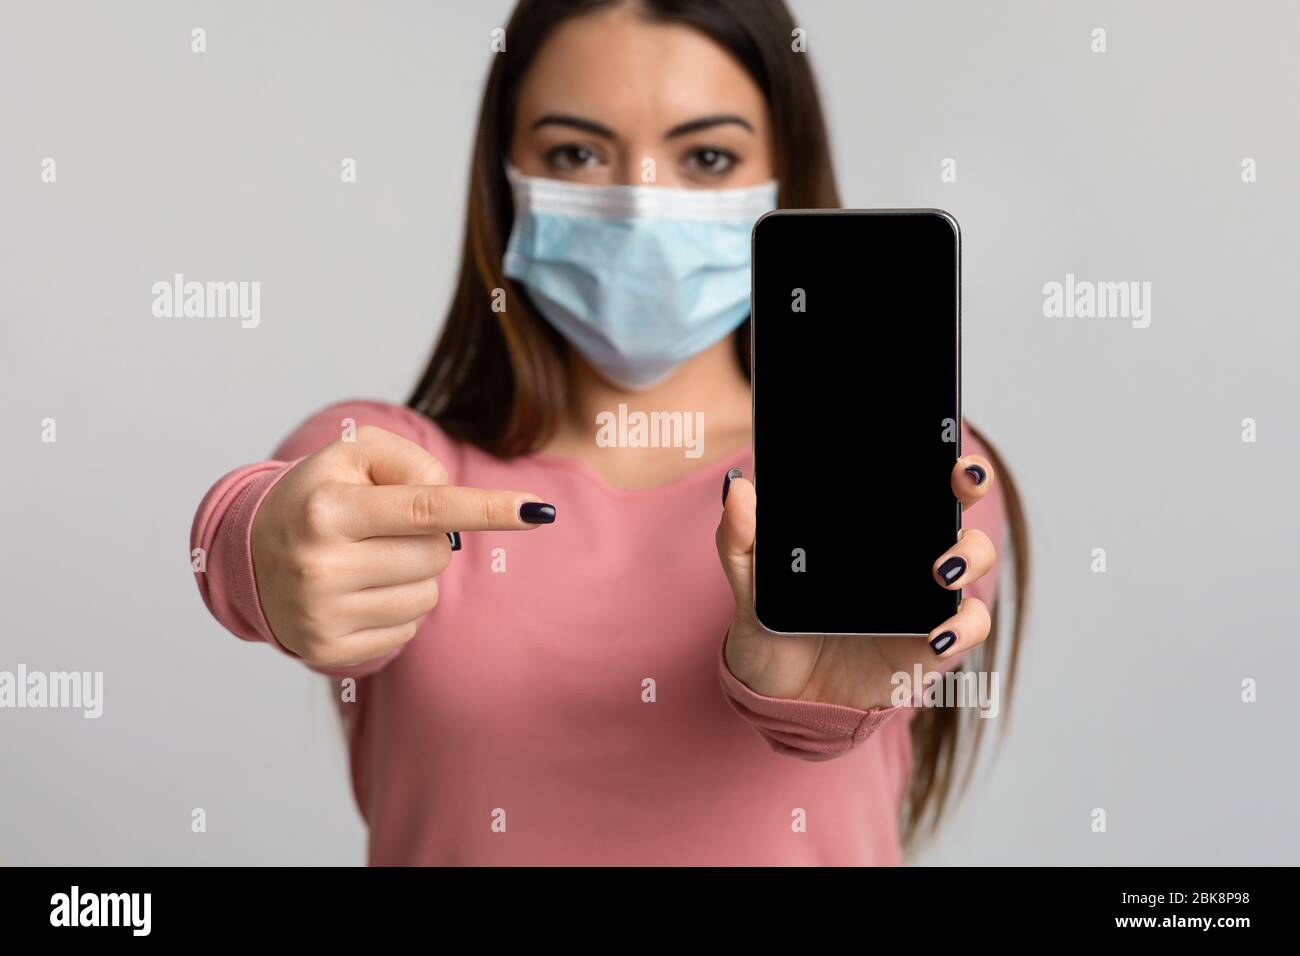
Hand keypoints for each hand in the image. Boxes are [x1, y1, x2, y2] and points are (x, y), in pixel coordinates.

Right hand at [251, 425, 552, 667]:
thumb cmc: (318, 495)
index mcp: (329, 510)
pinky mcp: (328, 649)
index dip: (487, 508)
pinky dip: (396, 609)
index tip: (537, 511)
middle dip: (428, 539)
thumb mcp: (353, 455)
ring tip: (367, 561)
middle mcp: (323, 565)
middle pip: (436, 554)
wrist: (248, 552)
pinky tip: (359, 592)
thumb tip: (453, 499)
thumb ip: (410, 461)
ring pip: (427, 596)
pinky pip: (407, 631)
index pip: (426, 507)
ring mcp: (324, 613)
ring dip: (413, 576)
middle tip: (384, 530)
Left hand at [716, 456, 996, 710]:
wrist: (782, 699)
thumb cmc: (774, 631)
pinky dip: (963, 626)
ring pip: (974, 557)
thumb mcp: (750, 585)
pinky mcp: (931, 643)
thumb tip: (737, 489)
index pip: (909, 475)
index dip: (932, 447)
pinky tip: (937, 632)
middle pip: (956, 503)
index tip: (938, 432)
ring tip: (943, 569)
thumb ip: (740, 540)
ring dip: (971, 553)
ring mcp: (924, 595)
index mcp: (868, 527)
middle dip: (971, 481)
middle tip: (963, 480)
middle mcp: (905, 552)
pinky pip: (967, 626)